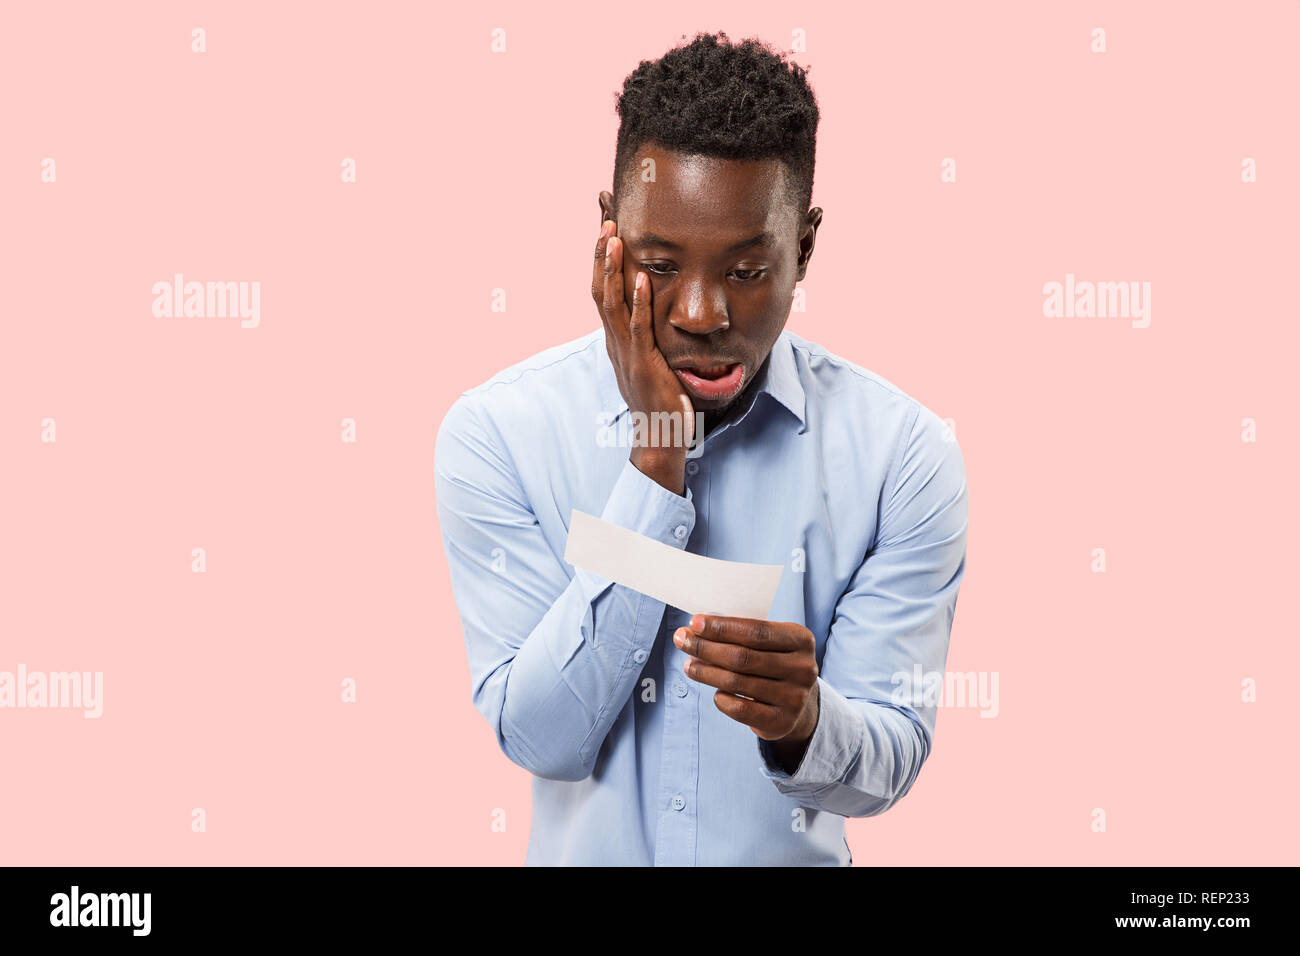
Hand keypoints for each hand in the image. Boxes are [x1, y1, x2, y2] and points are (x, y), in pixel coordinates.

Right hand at [591, 219, 694, 493]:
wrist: (659, 438)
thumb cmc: (659, 401)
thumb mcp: (649, 361)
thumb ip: (647, 338)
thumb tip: (655, 316)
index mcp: (616, 340)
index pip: (602, 294)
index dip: (600, 263)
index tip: (605, 232)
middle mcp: (615, 343)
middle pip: (600, 292)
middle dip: (602, 257)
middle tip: (605, 223)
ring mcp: (627, 355)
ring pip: (613, 306)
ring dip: (613, 271)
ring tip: (615, 239)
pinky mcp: (644, 366)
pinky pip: (639, 330)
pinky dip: (640, 303)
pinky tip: (643, 279)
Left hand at [673, 615, 820, 771]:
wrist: (800, 704)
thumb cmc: (774, 663)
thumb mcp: (771, 644)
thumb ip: (744, 635)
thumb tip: (697, 629)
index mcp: (801, 640)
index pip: (756, 631)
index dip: (722, 627)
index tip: (694, 622)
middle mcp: (803, 668)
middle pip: (743, 657)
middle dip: (707, 647)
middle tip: (682, 640)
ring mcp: (795, 697)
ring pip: (737, 682)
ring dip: (706, 672)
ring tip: (689, 665)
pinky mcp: (782, 721)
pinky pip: (740, 709)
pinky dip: (721, 698)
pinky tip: (714, 691)